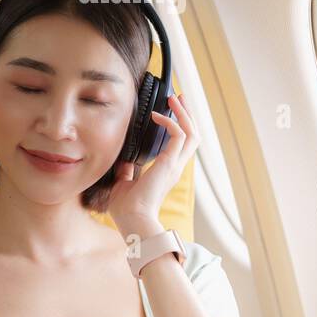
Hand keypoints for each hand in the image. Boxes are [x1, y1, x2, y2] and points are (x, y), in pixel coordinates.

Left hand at [107, 92, 200, 233]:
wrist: (132, 219)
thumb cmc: (127, 207)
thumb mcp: (124, 183)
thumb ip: (127, 171)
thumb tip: (124, 160)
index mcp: (167, 170)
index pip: (180, 144)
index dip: (179, 126)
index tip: (170, 111)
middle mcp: (175, 166)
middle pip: (192, 135)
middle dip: (187, 114)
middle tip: (180, 98)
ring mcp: (175, 165)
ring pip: (191, 133)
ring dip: (184, 114)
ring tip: (175, 99)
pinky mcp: (170, 163)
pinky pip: (179, 136)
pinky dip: (171, 122)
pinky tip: (157, 116)